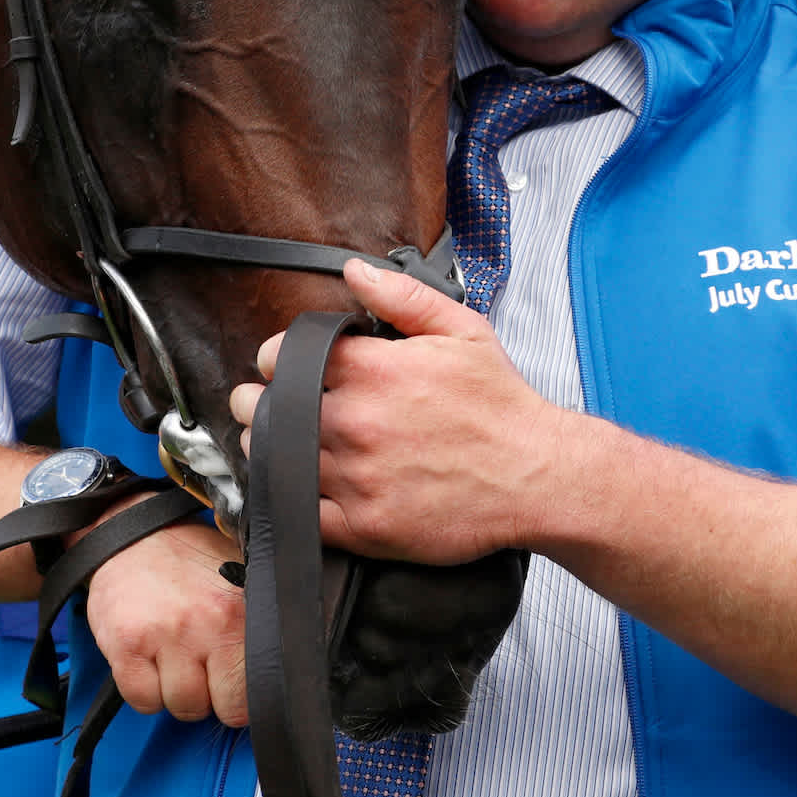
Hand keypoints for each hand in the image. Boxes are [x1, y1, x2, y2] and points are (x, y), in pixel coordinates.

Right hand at [83, 515, 248, 725]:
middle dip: (218, 696)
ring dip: (179, 692)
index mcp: (242, 608)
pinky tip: (150, 661)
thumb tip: (293, 659)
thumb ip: (264, 618)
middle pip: (228, 707)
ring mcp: (166, 635)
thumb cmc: (188, 559)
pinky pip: (143, 701)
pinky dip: (145, 691)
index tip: (238, 681)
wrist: (132, 533)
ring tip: (176, 658)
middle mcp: (209, 621)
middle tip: (206, 668)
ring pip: (185, 708)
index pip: (263, 686)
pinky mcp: (127, 646)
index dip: (249, 690)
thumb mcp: (241, 575)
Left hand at [228, 259, 573, 566]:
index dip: (276, 357)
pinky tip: (297, 486)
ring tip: (278, 442)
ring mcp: (357, 477)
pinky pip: (299, 512)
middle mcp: (357, 422)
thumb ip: (401, 297)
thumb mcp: (461, 331)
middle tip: (264, 404)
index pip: (286, 356)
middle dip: (258, 401)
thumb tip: (353, 270)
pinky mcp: (364, 526)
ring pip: (275, 459)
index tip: (281, 365)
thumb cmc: (501, 407)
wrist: (537, 476)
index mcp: (375, 371)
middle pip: (268, 408)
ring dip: (267, 447)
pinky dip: (288, 498)